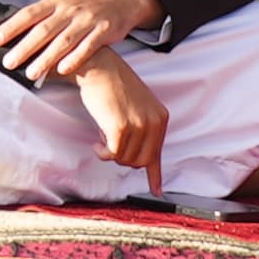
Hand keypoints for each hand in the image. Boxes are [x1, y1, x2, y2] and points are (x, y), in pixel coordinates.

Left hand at [0, 0, 156, 83]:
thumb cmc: (85, 4)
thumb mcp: (63, 4)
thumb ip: (43, 19)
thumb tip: (15, 36)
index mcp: (56, 2)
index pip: (29, 14)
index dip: (11, 27)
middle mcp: (69, 10)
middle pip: (43, 30)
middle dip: (24, 47)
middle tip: (8, 62)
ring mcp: (87, 20)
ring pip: (63, 40)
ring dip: (46, 58)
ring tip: (31, 73)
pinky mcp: (104, 31)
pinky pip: (88, 46)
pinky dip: (75, 58)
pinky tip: (63, 70)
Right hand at [70, 49, 168, 184]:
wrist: (99, 67)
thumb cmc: (113, 86)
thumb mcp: (137, 108)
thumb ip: (143, 132)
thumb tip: (146, 165)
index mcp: (161, 117)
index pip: (157, 154)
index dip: (155, 175)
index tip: (157, 191)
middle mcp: (154, 122)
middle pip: (139, 162)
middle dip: (123, 158)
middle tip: (110, 144)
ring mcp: (138, 125)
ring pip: (124, 159)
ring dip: (110, 152)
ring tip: (104, 133)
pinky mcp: (120, 128)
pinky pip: (112, 154)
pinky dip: (102, 153)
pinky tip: (97, 142)